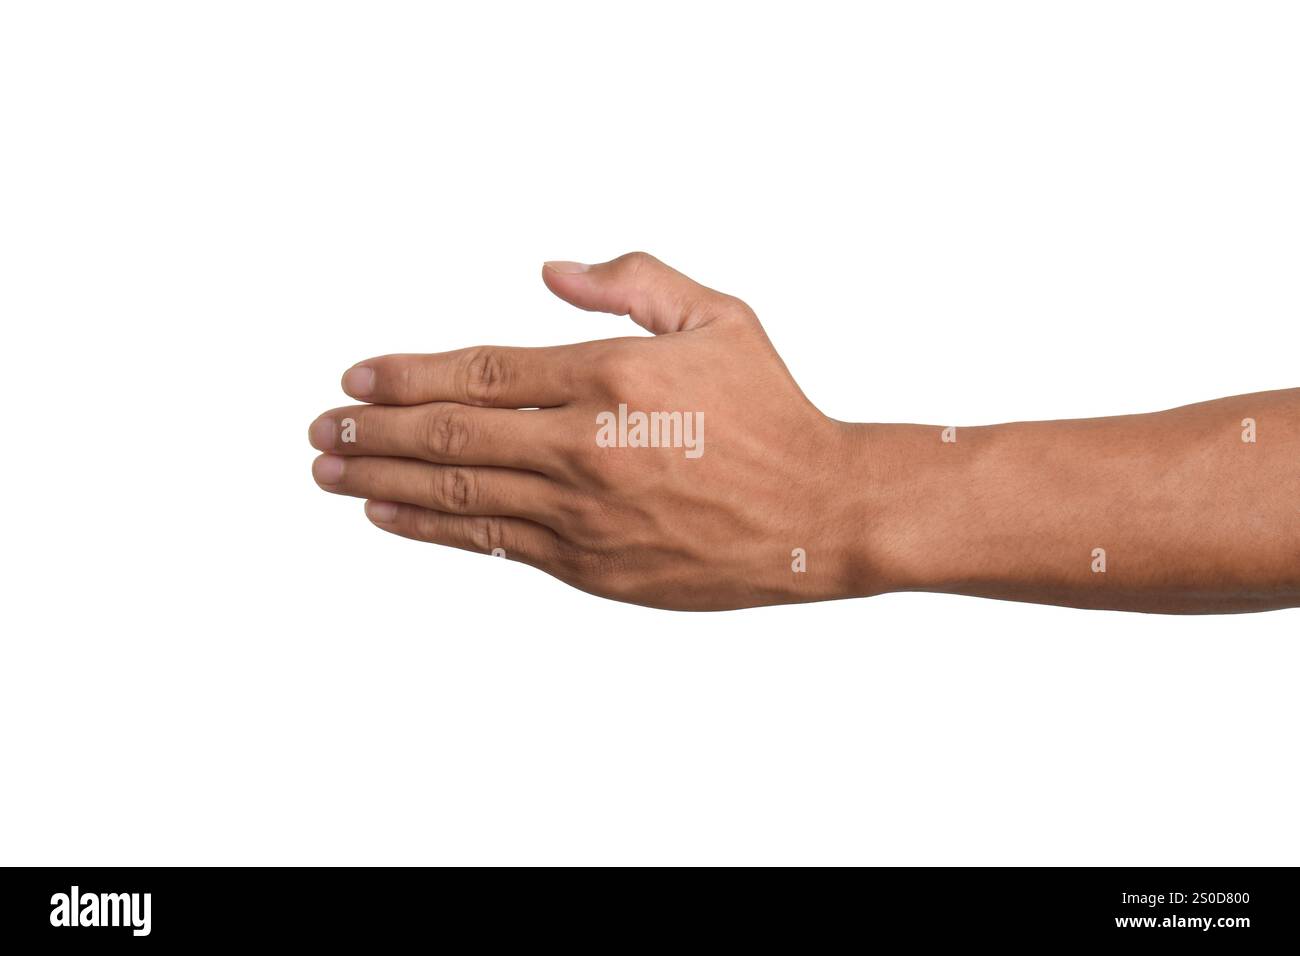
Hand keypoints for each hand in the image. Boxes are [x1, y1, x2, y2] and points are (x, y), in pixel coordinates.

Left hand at [309, 252, 870, 609]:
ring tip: (329, 473)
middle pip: (450, 437)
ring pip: (459, 496)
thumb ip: (632, 281)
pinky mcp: (591, 567)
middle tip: (321, 429)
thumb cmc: (772, 412)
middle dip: (373, 431)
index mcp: (612, 376)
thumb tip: (548, 270)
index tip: (356, 379)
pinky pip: (494, 544)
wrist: (819, 515)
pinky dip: (433, 530)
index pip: (480, 372)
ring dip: (382, 482)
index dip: (407, 376)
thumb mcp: (717, 316)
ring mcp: (585, 515)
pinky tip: (390, 517)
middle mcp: (586, 446)